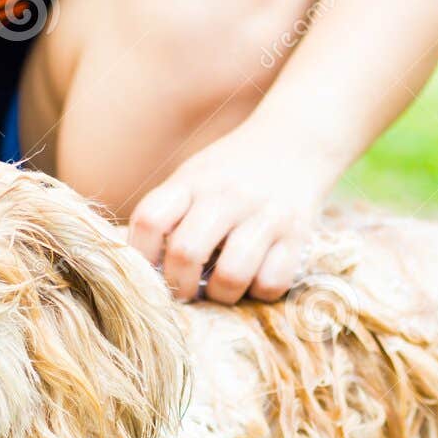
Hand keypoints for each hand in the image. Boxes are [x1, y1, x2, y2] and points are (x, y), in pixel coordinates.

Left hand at [128, 122, 338, 303]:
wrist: (295, 142)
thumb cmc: (231, 173)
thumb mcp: (193, 178)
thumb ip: (167, 214)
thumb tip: (143, 271)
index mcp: (193, 181)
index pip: (150, 220)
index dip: (140, 256)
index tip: (147, 272)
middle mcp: (228, 196)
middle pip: (186, 252)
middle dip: (179, 286)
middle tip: (184, 292)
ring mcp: (265, 215)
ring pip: (231, 275)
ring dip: (219, 295)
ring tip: (219, 290)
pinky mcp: (297, 236)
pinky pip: (271, 283)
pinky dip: (258, 292)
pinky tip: (254, 280)